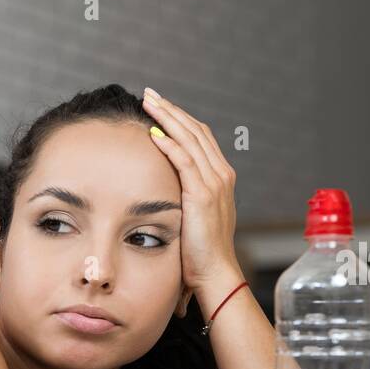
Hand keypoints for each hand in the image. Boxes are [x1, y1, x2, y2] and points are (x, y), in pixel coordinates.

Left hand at [141, 87, 241, 301]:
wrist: (215, 273)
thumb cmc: (200, 253)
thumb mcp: (195, 218)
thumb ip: (186, 199)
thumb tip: (166, 192)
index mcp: (220, 178)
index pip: (201, 138)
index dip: (180, 119)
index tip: (160, 107)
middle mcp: (221, 175)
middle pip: (196, 131)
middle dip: (172, 110)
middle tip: (150, 95)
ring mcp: (214, 184)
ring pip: (190, 139)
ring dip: (168, 118)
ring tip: (148, 103)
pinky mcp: (202, 195)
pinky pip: (185, 162)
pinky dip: (170, 144)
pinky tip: (153, 132)